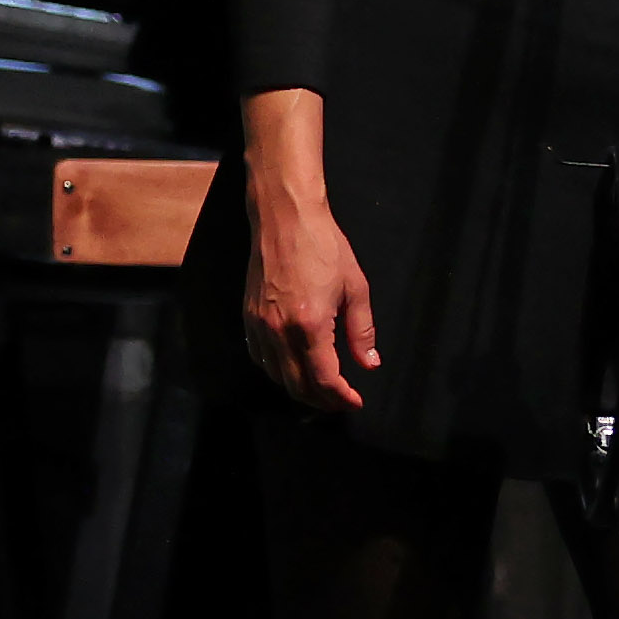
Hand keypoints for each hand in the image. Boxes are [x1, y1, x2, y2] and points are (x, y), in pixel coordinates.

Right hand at [242, 189, 382, 410]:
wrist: (284, 217)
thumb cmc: (322, 246)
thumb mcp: (355, 287)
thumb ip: (362, 330)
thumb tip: (369, 363)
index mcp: (310, 324)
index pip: (323, 379)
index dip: (341, 397)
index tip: (355, 401)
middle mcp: (279, 330)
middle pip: (297, 386)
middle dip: (322, 401)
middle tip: (341, 400)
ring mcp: (259, 324)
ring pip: (276, 376)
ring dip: (299, 389)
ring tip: (320, 388)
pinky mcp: (248, 316)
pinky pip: (259, 357)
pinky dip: (277, 371)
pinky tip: (292, 368)